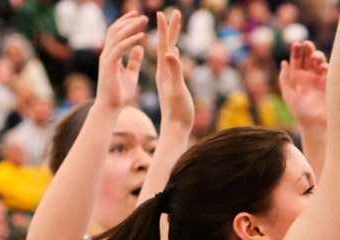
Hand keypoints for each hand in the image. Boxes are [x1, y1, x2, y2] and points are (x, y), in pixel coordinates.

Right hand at [96, 11, 146, 111]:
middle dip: (128, 21)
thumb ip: (134, 61)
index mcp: (112, 56)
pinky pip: (119, 49)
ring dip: (130, 27)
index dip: (126, 24)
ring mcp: (107, 59)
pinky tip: (141, 37)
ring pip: (117, 36)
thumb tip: (139, 48)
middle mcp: (107, 54)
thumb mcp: (131, 74)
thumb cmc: (120, 94)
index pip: (117, 34)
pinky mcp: (109, 65)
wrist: (111, 108)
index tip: (138, 16)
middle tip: (142, 15)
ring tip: (143, 21)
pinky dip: (130, 41)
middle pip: (115, 31)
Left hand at [155, 10, 193, 130]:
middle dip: (169, 28)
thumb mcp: (177, 90)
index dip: (164, 29)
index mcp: (164, 70)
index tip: (162, 12)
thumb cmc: (178, 111)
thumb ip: (174, 71)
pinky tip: (173, 50)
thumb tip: (170, 53)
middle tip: (172, 12)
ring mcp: (168, 77)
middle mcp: (164, 71)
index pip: (163, 45)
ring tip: (172, 27)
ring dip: (170, 38)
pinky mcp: (172, 83)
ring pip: (168, 52)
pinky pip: (171, 63)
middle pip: (166, 45)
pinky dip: (173, 53)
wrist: (175, 128)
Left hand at [279, 41, 328, 129]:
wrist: (314, 125)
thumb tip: (284, 62)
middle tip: (306, 43)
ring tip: (314, 57)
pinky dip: (327, 67)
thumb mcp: (288, 94)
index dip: (296, 52)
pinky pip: (330, 72)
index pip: (297, 61)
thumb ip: (285, 79)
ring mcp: (321, 80)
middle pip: (310, 58)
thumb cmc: (300, 111)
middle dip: (309, 49)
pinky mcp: (330, 85)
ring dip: (318, 57)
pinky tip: (323, 67)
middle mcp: (310, 77)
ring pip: (321, 63)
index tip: (296, 44)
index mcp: (299, 78)